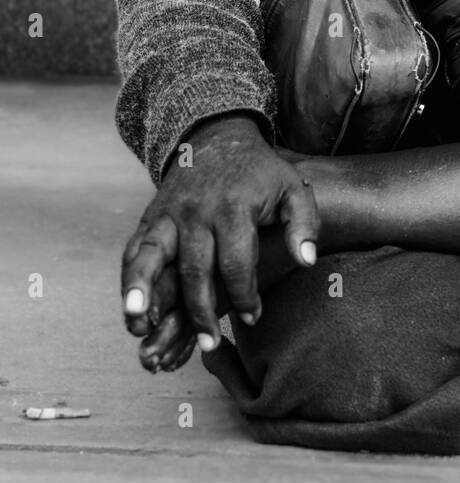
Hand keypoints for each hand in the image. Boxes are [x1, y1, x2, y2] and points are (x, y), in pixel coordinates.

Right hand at [120, 115, 319, 354]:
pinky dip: (129, 279)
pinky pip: (134, 249)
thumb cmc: (261, 172)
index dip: (245, 294)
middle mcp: (197, 212)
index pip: (236, 262)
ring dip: (143, 292)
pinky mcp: (151, 216)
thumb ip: (303, 223)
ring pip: (152, 257)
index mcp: (234, 207)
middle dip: (201, 311)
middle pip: (195, 269)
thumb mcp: (293, 188)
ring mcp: (169, 213)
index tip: (255, 316)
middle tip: (210, 345)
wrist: (216, 137)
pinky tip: (130, 309)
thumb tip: (307, 261)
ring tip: (139, 327)